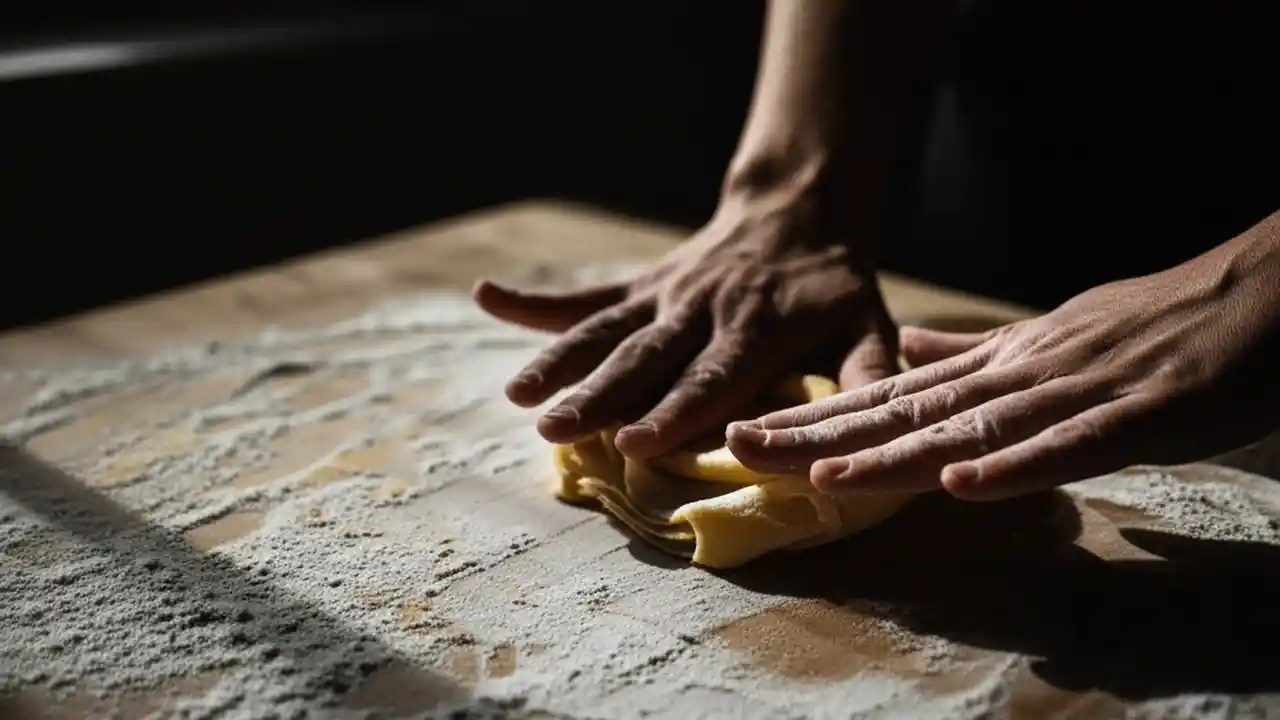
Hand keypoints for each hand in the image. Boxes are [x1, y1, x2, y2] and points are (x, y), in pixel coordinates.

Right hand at [474, 192, 897, 458]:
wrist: (798, 211)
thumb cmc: (833, 288)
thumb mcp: (867, 327)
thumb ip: (864, 376)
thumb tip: (865, 436)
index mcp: (757, 329)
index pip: (712, 377)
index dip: (674, 412)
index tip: (632, 443)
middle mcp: (702, 311)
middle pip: (644, 359)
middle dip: (598, 397)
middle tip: (553, 429)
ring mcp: (665, 295)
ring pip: (605, 331)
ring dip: (559, 362)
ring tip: (517, 396)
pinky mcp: (642, 285)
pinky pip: (586, 294)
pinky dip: (535, 300)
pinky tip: (486, 297)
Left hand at [727, 226, 1279, 499]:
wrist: (1254, 294)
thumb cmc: (1151, 326)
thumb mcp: (1044, 339)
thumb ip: (974, 354)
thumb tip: (909, 351)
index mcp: (997, 364)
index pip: (890, 396)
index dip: (816, 416)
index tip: (746, 431)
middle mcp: (1019, 375)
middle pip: (905, 410)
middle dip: (820, 433)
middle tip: (738, 447)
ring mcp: (1075, 392)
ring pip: (971, 430)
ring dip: (896, 455)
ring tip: (822, 475)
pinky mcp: (1139, 413)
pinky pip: (1071, 446)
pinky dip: (1016, 466)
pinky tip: (962, 484)